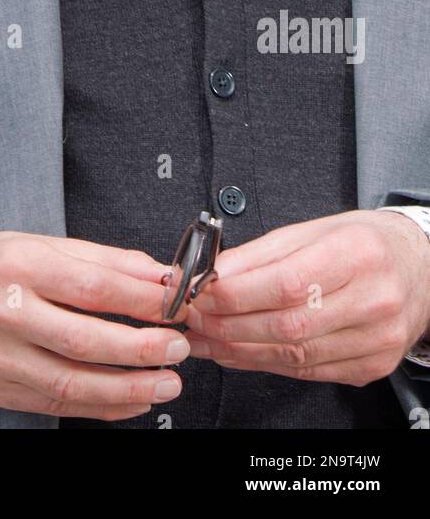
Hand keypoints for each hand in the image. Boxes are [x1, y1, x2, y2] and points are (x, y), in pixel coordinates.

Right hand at [0, 230, 191, 419]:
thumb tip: (161, 277)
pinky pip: (58, 405)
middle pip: (84, 341)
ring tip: (167, 382)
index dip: (143, 301)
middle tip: (179, 348)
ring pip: (72, 383)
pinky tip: (133, 398)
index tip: (178, 305)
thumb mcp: (47, 244)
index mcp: (21, 266)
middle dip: (142, 349)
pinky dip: (102, 407)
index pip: (93, 288)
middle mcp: (5, 313)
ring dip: (129, 387)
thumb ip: (107, 260)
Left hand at [182, 209, 429, 384]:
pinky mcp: (372, 366)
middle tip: (194, 318)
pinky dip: (266, 363)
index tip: (200, 292)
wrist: (418, 269)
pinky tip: (240, 353)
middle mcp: (374, 299)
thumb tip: (213, 273)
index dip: (236, 294)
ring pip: (295, 355)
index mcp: (358, 253)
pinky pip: (309, 372)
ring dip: (240, 350)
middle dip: (230, 325)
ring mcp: (377, 339)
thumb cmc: (364, 244)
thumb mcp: (314, 229)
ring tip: (206, 338)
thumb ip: (261, 253)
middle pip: (288, 324)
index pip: (287, 282)